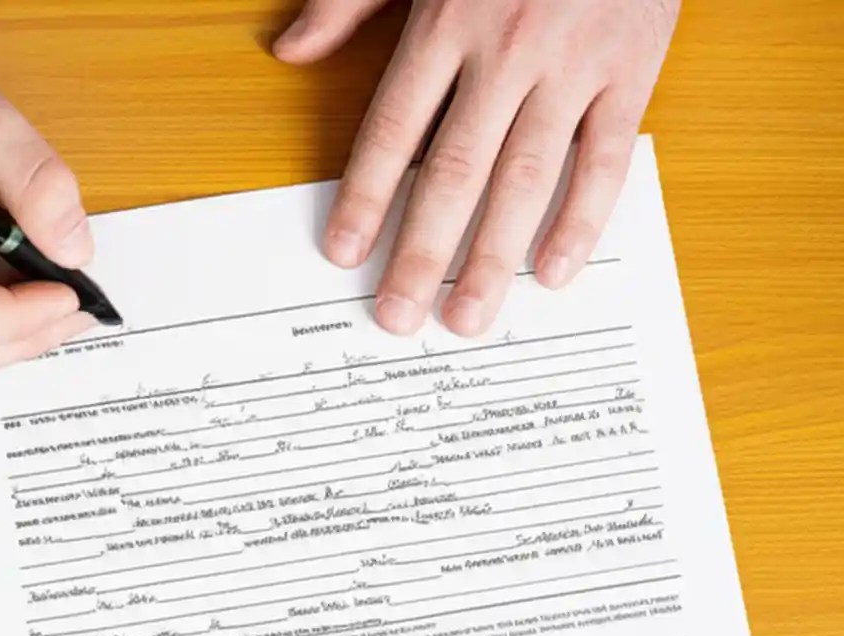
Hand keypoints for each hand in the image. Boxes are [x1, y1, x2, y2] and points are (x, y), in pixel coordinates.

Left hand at [275, 0, 679, 335]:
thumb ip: (348, 0)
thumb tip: (289, 49)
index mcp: (446, 22)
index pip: (392, 130)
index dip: (364, 197)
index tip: (344, 253)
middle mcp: (506, 52)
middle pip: (453, 171)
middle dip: (422, 252)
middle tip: (399, 315)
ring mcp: (572, 66)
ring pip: (526, 179)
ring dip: (493, 257)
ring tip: (467, 319)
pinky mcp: (631, 72)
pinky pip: (605, 158)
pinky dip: (583, 219)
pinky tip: (553, 272)